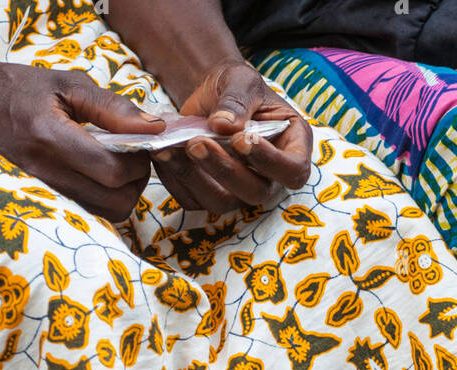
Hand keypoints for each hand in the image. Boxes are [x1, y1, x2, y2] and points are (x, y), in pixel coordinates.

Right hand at [0, 61, 162, 220]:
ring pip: (106, 214)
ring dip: (123, 194)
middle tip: (134, 158)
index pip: (113, 171)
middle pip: (116, 201)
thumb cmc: (20, 88)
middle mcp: (46, 172)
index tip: (141, 143)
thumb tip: (156, 127)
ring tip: (118, 166)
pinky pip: (89, 213)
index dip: (138, 161)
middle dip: (136, 182)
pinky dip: (104, 199)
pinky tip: (99, 176)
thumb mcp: (67, 85)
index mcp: (52, 138)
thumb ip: (113, 107)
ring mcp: (43, 191)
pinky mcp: (43, 201)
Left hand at [151, 61, 312, 214]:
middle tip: (196, 142)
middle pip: (255, 192)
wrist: (212, 96)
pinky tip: (162, 154)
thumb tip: (224, 125)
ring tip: (170, 148)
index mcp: (292, 148)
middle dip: (225, 170)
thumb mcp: (241, 80)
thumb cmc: (236, 87)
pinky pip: (193, 200)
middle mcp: (270, 177)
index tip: (242, 139)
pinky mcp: (211, 194)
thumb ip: (237, 100)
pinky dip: (174, 180)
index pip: (293, 171)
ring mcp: (240, 191)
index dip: (270, 162)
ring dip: (194, 178)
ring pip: (222, 202)